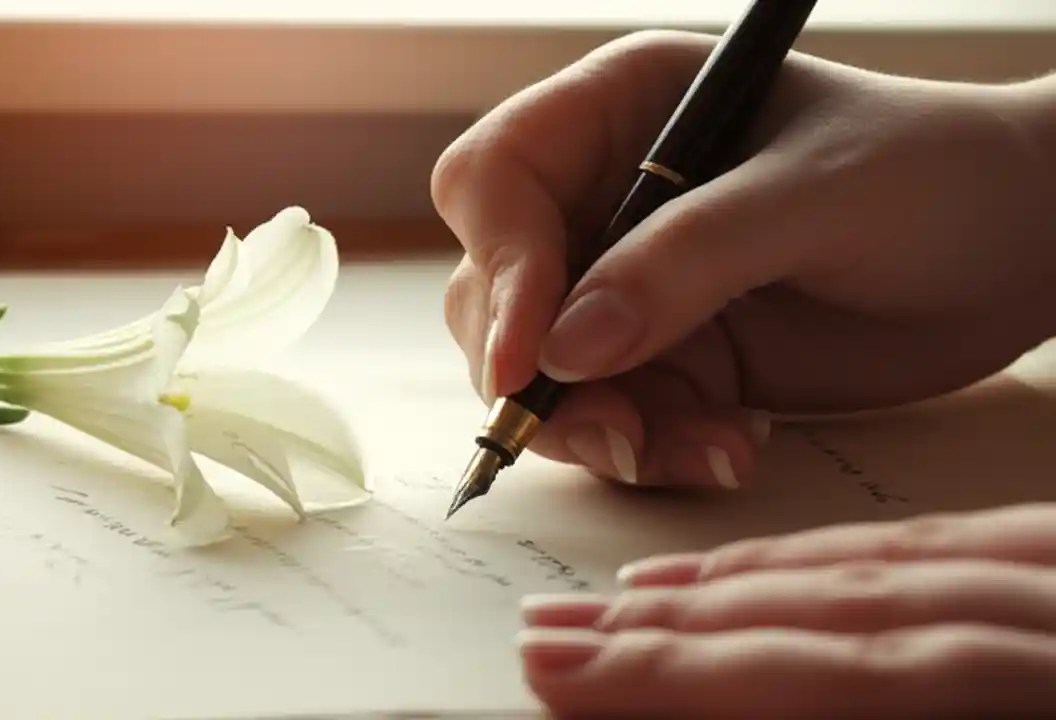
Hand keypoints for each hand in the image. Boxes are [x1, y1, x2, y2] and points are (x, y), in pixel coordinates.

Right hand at [433, 31, 1055, 488]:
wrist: (1019, 251)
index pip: (497, 180)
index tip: (529, 357)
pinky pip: (618, 417)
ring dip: (602, 430)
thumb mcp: (811, 199)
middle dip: (540, 375)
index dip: (500, 266)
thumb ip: (683, 265)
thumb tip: (559, 352)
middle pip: (497, 291)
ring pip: (547, 373)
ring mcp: (632, 283)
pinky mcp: (669, 355)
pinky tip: (731, 449)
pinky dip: (657, 450)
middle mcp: (605, 197)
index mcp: (620, 112)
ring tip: (696, 451)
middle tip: (616, 434)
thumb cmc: (933, 176)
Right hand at [517, 503, 1055, 717]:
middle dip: (677, 627)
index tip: (569, 674)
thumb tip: (731, 649)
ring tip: (632, 597)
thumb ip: (877, 681)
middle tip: (554, 636)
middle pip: (833, 606)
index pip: (842, 670)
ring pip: (879, 562)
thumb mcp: (1025, 701)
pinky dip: (846, 551)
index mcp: (1055, 668)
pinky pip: (959, 537)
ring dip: (738, 581)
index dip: (686, 675)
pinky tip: (791, 560)